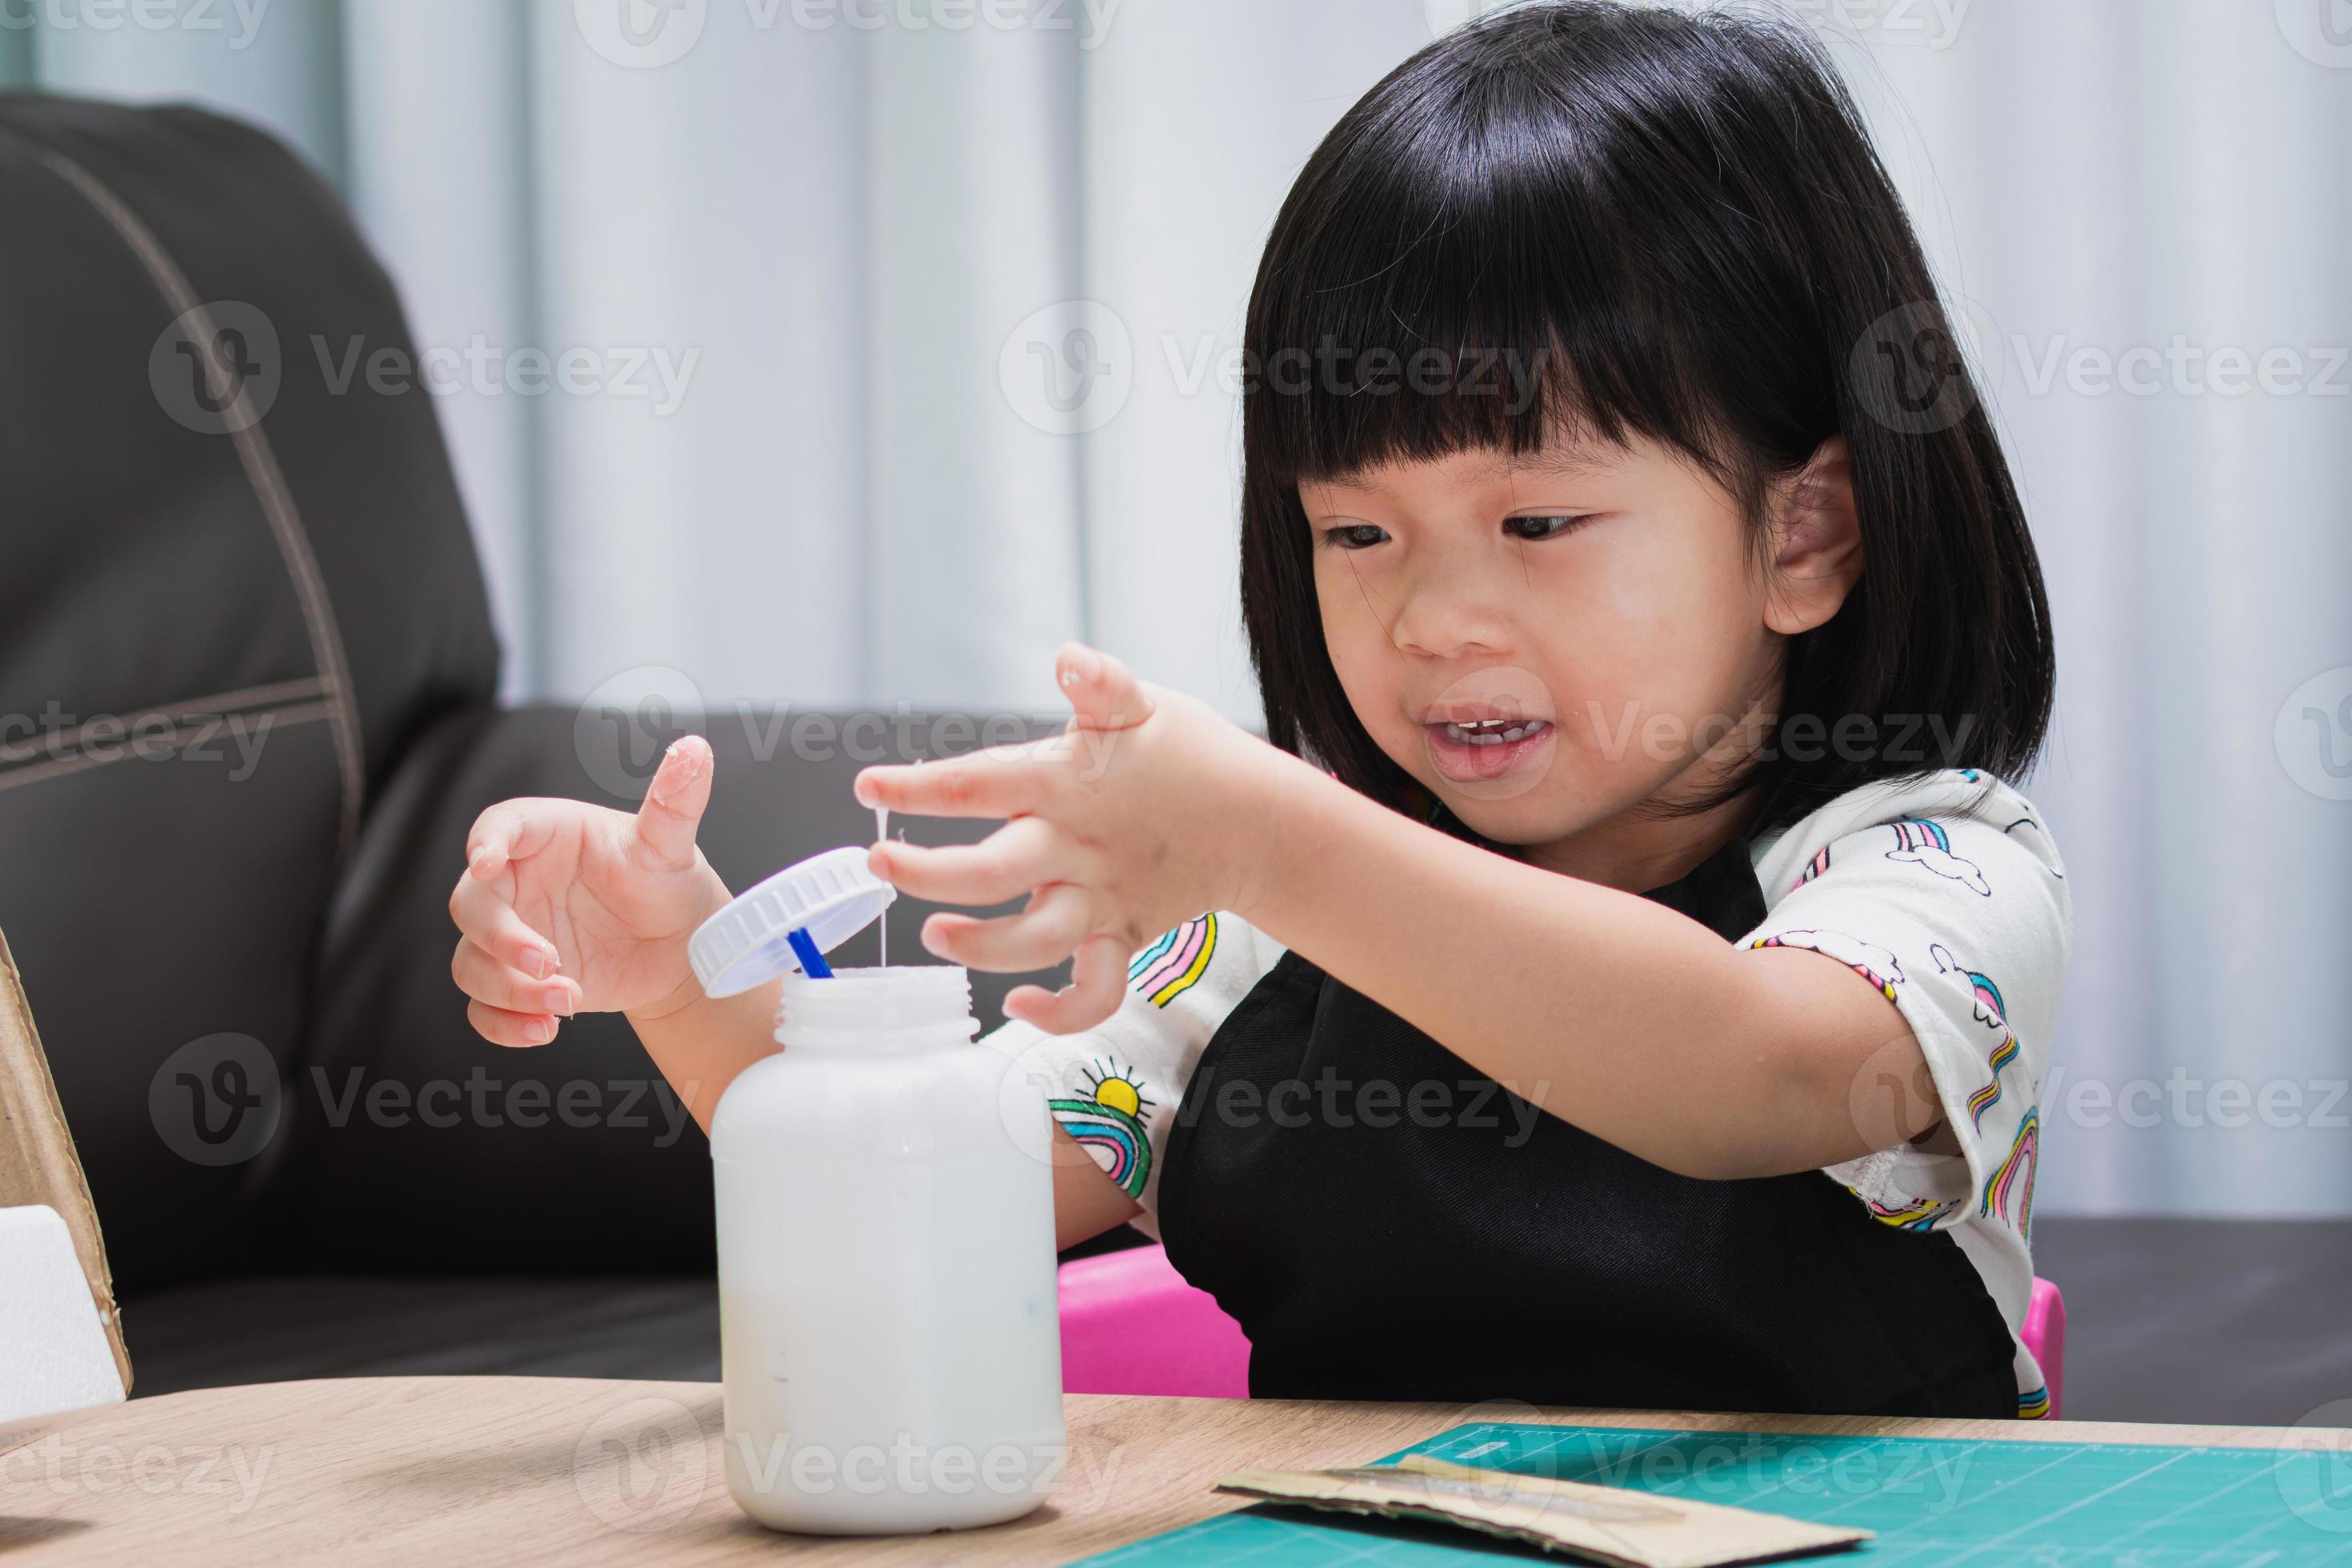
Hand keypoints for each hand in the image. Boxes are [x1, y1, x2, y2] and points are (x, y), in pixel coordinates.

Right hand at [448, 736, 732, 1046]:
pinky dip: (502, 1024)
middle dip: (499, 938)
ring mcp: (512, 934)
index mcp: (545, 836)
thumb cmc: (666, 881)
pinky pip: (481, 1007)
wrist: (676, 946)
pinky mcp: (515, 981)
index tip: (485, 861)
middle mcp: (518, 884)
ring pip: (470, 962)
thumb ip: (675, 801)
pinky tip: (543, 1031)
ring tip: (567, 1002)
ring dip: (507, 989)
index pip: (499, 826)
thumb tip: (693, 750)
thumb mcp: (670, 844)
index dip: (485, 841)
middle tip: (548, 963)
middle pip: (470, 905)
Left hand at [854, 642, 1295, 1033]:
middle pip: (993, 870)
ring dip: (980, 946)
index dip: (919, 787)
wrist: (1263, 823)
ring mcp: (1103, 899)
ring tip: (933, 935)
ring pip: (1035, 938)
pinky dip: (1061, 1011)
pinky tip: (1020, 1002)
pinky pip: (1096, 991)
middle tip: (879, 863)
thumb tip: (1068, 658)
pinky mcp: (1124, 936)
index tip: (869, 788)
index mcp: (1071, 783)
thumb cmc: (1192, 756)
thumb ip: (1102, 683)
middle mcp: (1080, 847)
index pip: (981, 782)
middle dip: (928, 873)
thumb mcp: (1146, 704)